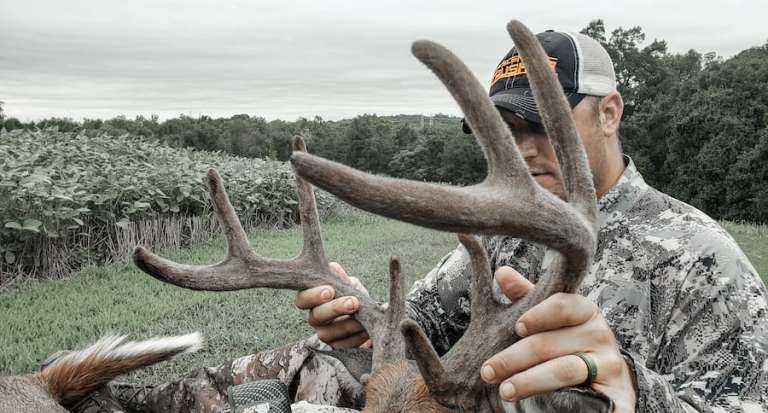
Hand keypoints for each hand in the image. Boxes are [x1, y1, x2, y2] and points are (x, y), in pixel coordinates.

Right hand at [294, 262, 371, 348]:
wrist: (368, 316)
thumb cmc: (353, 294)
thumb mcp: (349, 284)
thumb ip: (340, 278)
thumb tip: (333, 268)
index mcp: (312, 299)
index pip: (302, 299)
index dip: (313, 295)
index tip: (330, 290)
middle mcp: (314, 317)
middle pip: (315, 317)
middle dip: (334, 309)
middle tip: (353, 302)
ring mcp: (324, 334)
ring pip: (327, 334)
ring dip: (347, 324)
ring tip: (363, 317)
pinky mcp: (336, 348)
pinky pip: (342, 347)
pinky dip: (355, 338)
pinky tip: (366, 330)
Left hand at [480, 266, 636, 411]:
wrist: (606, 377)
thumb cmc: (567, 341)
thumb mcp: (548, 317)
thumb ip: (525, 296)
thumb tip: (501, 273)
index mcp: (585, 310)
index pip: (563, 305)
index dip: (539, 314)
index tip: (517, 327)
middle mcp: (600, 334)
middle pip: (552, 343)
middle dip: (514, 357)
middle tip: (488, 371)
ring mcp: (610, 365)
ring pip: (565, 370)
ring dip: (530, 381)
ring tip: (505, 390)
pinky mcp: (616, 394)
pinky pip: (586, 397)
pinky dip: (562, 400)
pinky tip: (537, 406)